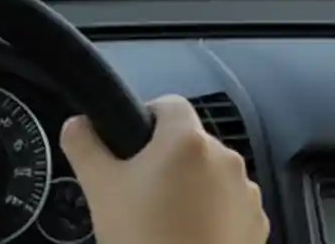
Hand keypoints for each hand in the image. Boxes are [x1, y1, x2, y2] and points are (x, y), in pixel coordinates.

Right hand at [61, 95, 268, 243]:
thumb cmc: (144, 238)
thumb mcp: (98, 187)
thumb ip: (83, 143)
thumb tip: (77, 124)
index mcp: (187, 140)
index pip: (168, 104)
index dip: (146, 120)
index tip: (131, 149)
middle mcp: (225, 159)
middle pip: (189, 142)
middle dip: (166, 160)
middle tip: (140, 191)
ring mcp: (246, 192)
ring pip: (210, 174)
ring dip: (191, 186)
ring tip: (164, 219)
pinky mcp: (256, 222)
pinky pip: (229, 204)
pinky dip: (211, 213)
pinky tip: (188, 234)